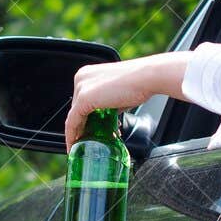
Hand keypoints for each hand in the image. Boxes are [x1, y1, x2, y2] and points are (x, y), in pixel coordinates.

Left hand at [64, 53, 190, 149]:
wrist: (147, 77)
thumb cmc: (139, 84)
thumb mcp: (117, 96)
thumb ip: (108, 106)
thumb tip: (108, 119)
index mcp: (88, 74)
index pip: (80, 101)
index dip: (81, 119)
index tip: (83, 132)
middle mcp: (81, 77)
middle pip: (76, 109)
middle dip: (80, 127)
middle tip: (83, 142)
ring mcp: (81, 87)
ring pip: (73, 116)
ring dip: (75, 132)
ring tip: (79, 146)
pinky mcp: (84, 98)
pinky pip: (73, 120)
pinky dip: (72, 134)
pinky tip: (75, 143)